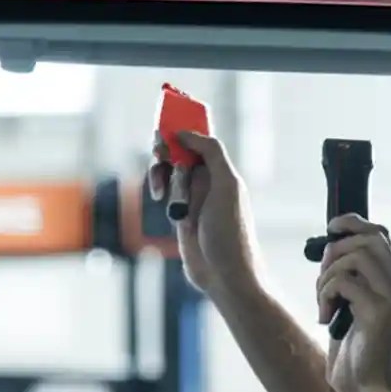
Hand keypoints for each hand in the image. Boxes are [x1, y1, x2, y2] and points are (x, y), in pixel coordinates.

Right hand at [149, 131, 260, 296]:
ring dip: (161, 175)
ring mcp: (192, 198)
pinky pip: (165, 193)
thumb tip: (187, 133)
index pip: (200, 139)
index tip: (167, 118)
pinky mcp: (180, 215)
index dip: (184, 127)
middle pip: (178, 152)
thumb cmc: (231, 231)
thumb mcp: (227, 184)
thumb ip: (211, 153)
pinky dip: (159, 191)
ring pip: (168, 173)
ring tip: (163, 188)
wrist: (224, 273)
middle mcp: (207, 181)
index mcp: (221, 170)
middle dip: (166, 149)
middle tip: (159, 151)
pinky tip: (162, 200)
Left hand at [316, 214, 390, 391]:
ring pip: (355, 256)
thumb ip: (348, 278)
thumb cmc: (354, 350)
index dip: (354, 223)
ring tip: (323, 302)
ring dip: (327, 275)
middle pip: (369, 240)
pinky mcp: (379, 313)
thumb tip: (330, 246)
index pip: (380, 236)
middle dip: (336, 250)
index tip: (332, 228)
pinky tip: (325, 318)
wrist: (364, 387)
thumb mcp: (350, 306)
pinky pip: (345, 282)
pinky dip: (325, 294)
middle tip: (322, 278)